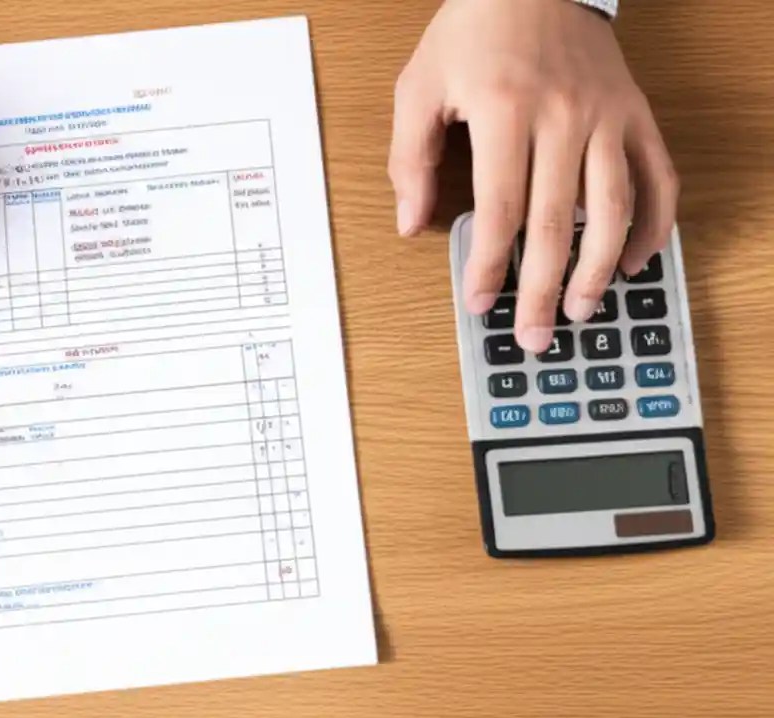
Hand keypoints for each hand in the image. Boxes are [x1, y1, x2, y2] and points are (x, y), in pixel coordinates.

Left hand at [389, 0, 678, 352]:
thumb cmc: (472, 32)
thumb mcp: (419, 86)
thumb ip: (409, 158)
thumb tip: (410, 224)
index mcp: (505, 111)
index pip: (500, 210)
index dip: (489, 265)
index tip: (479, 302)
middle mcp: (563, 116)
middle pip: (557, 222)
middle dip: (543, 288)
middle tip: (534, 335)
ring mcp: (607, 116)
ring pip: (613, 208)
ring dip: (598, 268)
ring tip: (581, 310)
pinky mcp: (636, 113)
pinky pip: (658, 177)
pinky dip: (653, 224)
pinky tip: (634, 262)